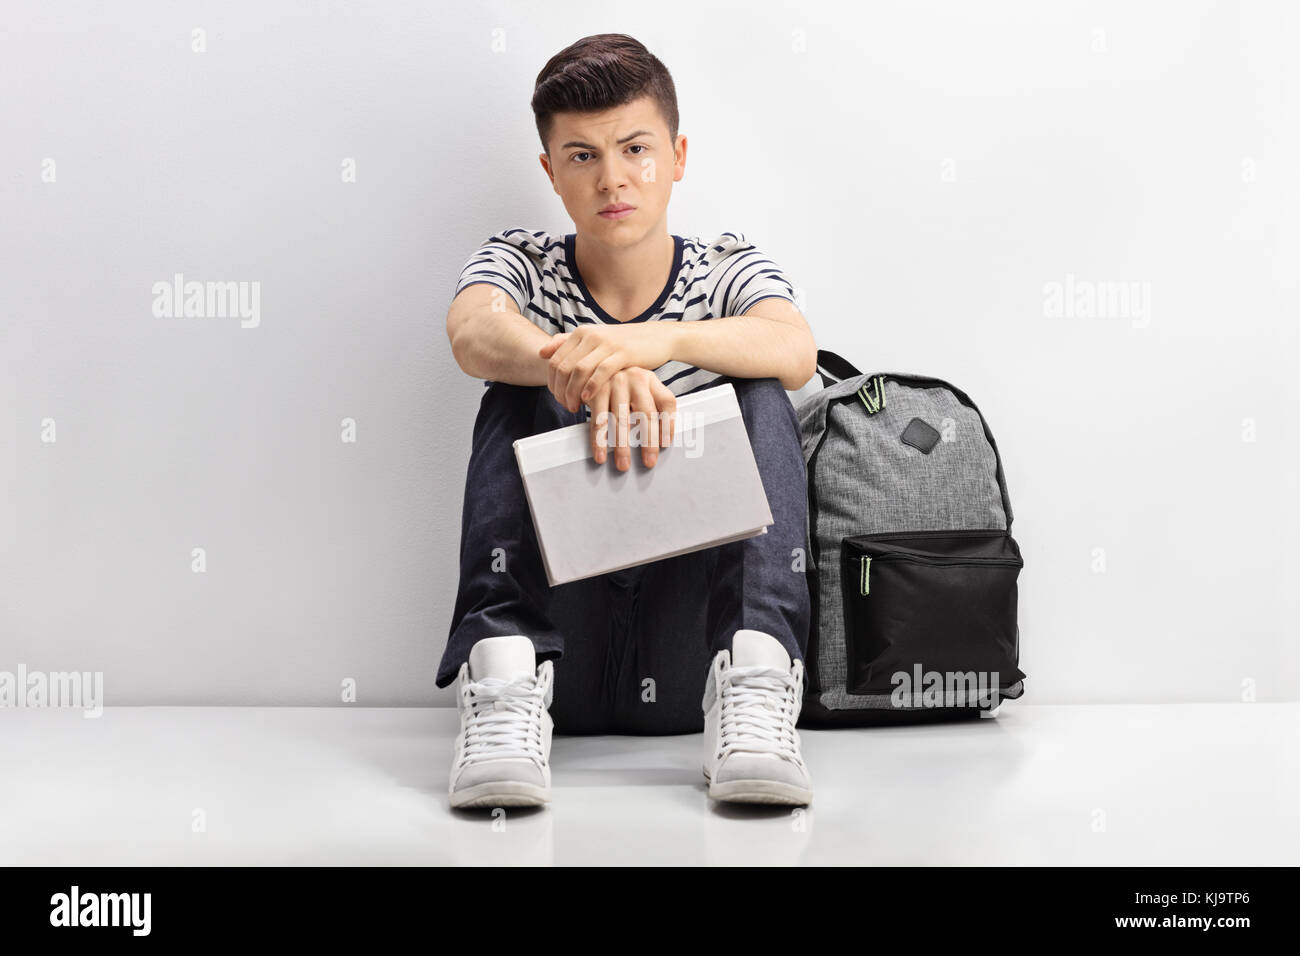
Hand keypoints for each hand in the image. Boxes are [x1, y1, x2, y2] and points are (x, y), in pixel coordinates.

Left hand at [538, 324, 674, 413]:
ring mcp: (607, 343)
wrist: (656, 337)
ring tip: (574, 407)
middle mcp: (591, 336)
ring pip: (579, 370)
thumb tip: (542, 353)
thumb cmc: (623, 344)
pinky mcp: (623, 353)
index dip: (552, 382)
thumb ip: (567, 344)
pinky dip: (591, 387)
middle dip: (560, 391)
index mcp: (581, 333)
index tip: (558, 398)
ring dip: (572, 392)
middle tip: (565, 406)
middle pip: (563, 366)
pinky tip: (587, 399)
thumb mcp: (594, 341)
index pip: (555, 360)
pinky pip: (601, 371)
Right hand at [586, 366, 676, 470]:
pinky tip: (601, 454)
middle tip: (649, 461)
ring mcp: (614, 384)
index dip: (669, 424)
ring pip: (622, 421)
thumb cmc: (621, 382)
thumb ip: (652, 404)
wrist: (592, 361)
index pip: (667, 401)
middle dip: (648, 441)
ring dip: (622, 446)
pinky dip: (599, 441)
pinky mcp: (595, 391)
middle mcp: (634, 378)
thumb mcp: (639, 386)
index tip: (666, 444)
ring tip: (623, 465)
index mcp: (650, 378)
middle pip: (647, 414)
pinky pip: (598, 421)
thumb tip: (664, 437)